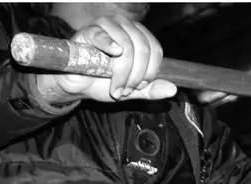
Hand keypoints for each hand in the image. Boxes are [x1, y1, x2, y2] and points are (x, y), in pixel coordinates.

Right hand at [42, 15, 176, 102]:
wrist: (78, 85)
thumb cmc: (103, 82)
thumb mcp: (131, 90)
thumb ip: (151, 90)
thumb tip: (172, 89)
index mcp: (138, 36)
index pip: (155, 49)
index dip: (151, 72)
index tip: (139, 87)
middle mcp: (125, 26)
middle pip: (142, 49)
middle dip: (136, 76)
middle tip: (125, 91)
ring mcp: (107, 26)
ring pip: (126, 46)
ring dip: (122, 73)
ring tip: (115, 88)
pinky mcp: (89, 31)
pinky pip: (103, 36)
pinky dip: (109, 46)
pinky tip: (113, 54)